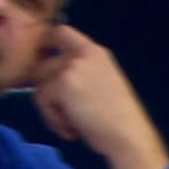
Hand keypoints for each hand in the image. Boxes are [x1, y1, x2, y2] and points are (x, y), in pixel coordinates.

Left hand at [30, 25, 168, 168]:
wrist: (129, 137)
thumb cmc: (117, 119)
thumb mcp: (101, 82)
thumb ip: (78, 71)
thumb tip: (45, 74)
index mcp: (95, 52)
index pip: (60, 31)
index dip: (45, 46)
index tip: (43, 65)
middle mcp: (83, 54)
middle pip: (42, 64)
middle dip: (46, 89)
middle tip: (63, 112)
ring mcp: (71, 67)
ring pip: (39, 84)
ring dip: (51, 108)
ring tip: (72, 123)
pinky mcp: (62, 83)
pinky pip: (40, 100)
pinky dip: (52, 119)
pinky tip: (72, 129)